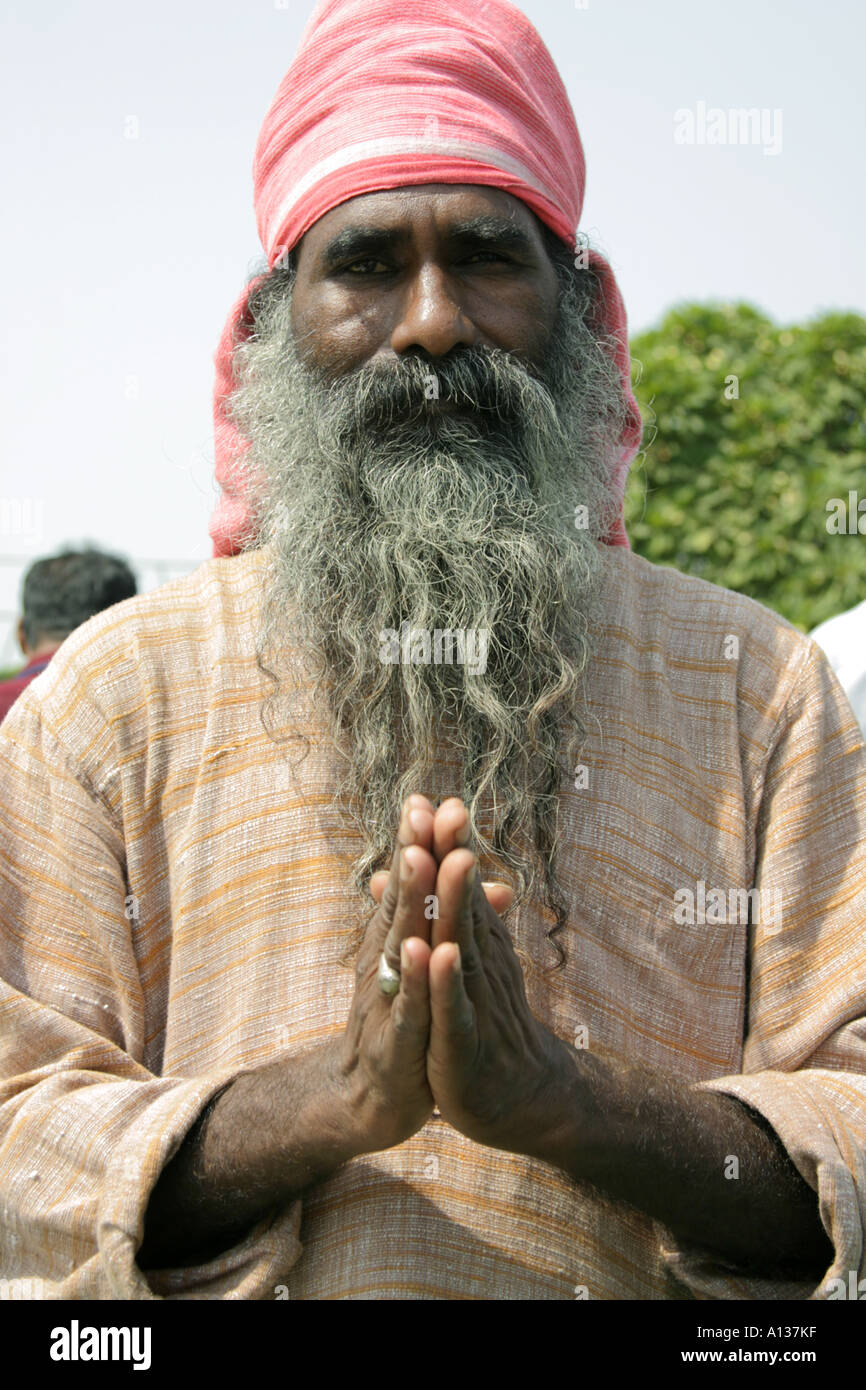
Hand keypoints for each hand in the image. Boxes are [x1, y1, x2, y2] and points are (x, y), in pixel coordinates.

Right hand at [335, 794, 437, 1154]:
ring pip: (399, 945)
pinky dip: (415, 978)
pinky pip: (408, 1007)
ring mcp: (386, 1001)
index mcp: (392, 942)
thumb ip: (443, 917)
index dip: (414, 844)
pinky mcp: (398, 1043)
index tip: (426, 797)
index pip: (406, 888)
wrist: (370, 1099)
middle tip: (423, 811)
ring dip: (410, 901)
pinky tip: (425, 950)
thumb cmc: (401, 1022)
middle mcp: (384, 963)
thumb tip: (476, 871)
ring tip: (419, 859)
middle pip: (401, 903)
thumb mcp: (422, 966)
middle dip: (414, 856)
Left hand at [425, 799, 575, 1154]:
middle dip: (449, 856)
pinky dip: (445, 979)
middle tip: (440, 810)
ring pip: (462, 944)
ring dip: (454, 904)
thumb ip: (448, 912)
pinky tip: (437, 953)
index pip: (459, 887)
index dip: (445, 843)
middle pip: (461, 903)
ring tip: (448, 861)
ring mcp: (475, 1001)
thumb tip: (427, 862)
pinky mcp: (464, 1042)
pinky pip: (453, 1006)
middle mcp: (480, 962)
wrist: (517, 1095)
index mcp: (476, 943)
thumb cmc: (484, 1020)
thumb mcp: (463, 962)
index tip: (428, 799)